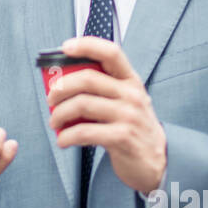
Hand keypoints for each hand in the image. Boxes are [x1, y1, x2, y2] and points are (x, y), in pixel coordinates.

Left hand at [47, 35, 166, 192]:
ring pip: (82, 104)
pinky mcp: (122, 137)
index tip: (65, 48)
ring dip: (59, 113)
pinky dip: (67, 136)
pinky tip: (63, 140)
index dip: (86, 45)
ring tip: (54, 122)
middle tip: (50, 99)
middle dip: (61, 87)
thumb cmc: (132, 128)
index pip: (111, 52)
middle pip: (87, 79)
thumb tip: (62, 83)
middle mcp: (132, 95)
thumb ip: (101, 90)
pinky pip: (85, 132)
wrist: (157, 161)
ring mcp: (129, 116)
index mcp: (131, 81)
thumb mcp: (125, 102)